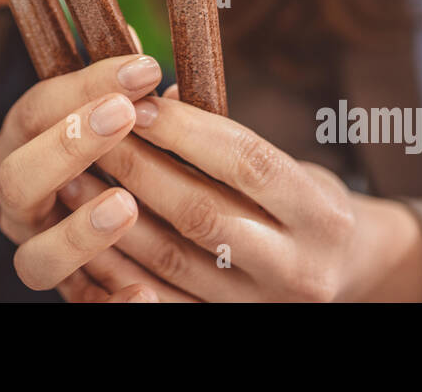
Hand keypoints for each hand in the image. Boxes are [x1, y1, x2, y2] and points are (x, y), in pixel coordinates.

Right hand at [0, 53, 177, 301]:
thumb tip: (143, 56)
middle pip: (16, 178)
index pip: (37, 109)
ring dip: (78, 232)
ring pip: (36, 257)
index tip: (144, 67)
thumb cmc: (120, 143)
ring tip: (126, 205)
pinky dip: (111, 305)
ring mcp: (38, 250)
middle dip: (68, 144)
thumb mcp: (118, 108)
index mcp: (22, 144)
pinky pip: (83, 307)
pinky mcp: (72, 293)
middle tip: (124, 116)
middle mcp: (18, 201)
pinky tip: (146, 294)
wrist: (121, 213)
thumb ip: (124, 87)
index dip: (87, 84)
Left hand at [57, 88, 421, 300]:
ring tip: (74, 179)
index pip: (247, 161)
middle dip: (140, 169)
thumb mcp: (288, 164)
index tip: (136, 103)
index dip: (185, 130)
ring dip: (113, 217)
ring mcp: (261, 306)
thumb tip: (152, 95)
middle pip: (203, 213)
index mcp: (320, 212)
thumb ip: (227, 136)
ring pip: (173, 261)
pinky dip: (118, 268)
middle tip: (94, 137)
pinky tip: (87, 236)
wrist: (347, 272)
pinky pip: (161, 301)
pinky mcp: (228, 326)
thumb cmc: (305, 201)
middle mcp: (298, 267)